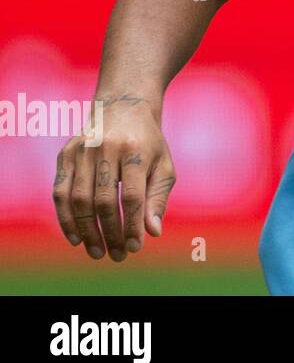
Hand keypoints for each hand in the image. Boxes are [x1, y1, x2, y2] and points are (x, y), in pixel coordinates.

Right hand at [52, 93, 176, 260]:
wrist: (123, 107)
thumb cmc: (149, 143)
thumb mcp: (164, 166)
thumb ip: (158, 198)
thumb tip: (153, 232)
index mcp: (135, 150)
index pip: (131, 196)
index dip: (132, 225)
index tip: (135, 248)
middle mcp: (106, 149)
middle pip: (103, 201)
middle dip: (110, 233)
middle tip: (116, 255)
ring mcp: (82, 151)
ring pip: (78, 200)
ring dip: (87, 231)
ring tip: (98, 251)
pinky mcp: (65, 155)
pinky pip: (59, 192)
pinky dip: (65, 218)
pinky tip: (75, 238)